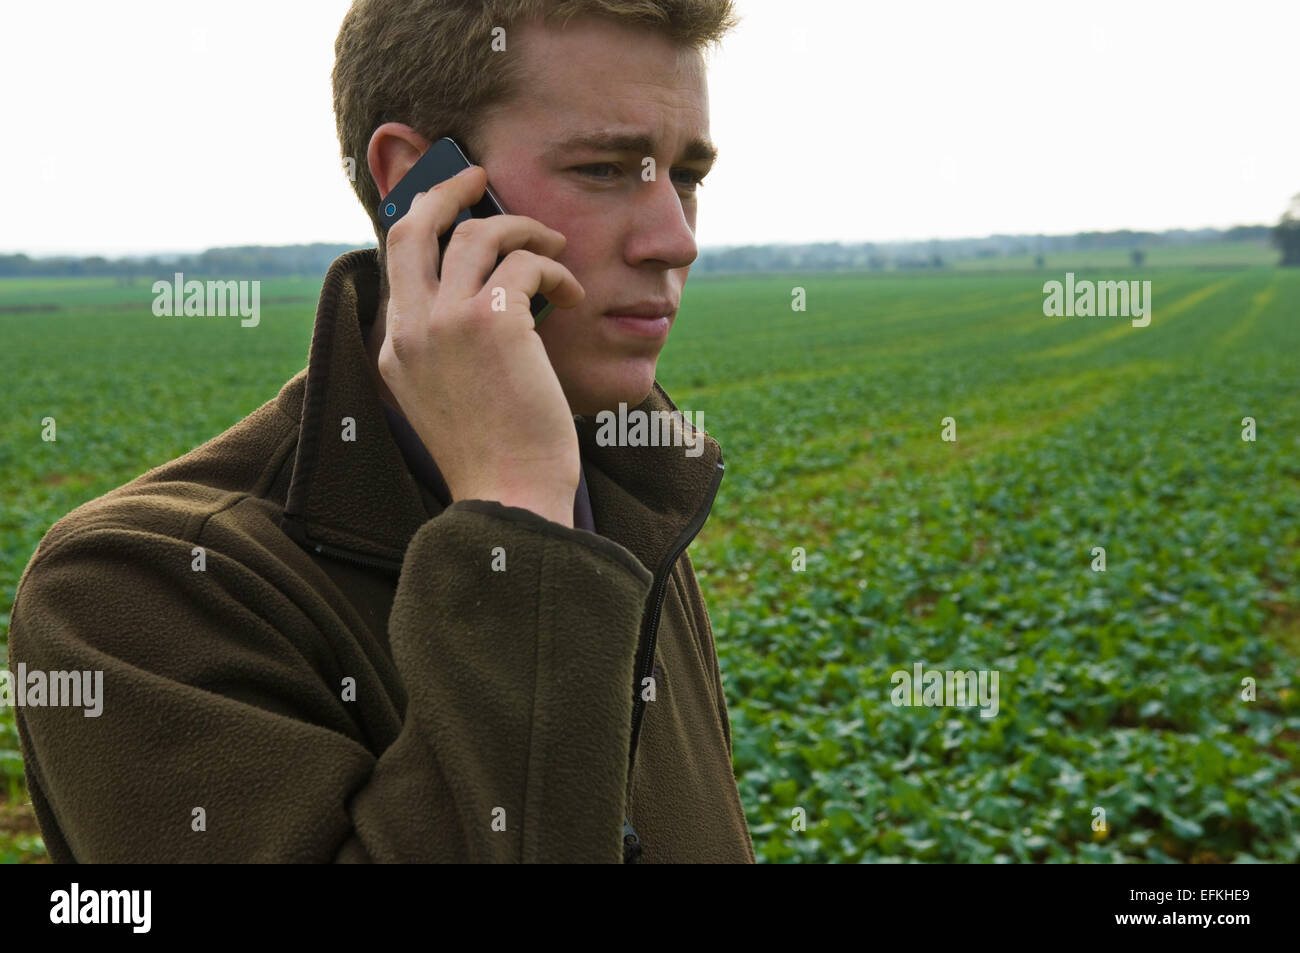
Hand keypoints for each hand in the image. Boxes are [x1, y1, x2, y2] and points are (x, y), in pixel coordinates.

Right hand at [377, 165, 585, 526]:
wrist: (512, 494)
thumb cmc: (496, 456)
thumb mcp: (449, 399)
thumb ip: (449, 349)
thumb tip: (490, 299)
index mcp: (394, 349)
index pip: (398, 263)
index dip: (426, 224)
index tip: (451, 209)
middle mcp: (409, 329)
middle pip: (411, 226)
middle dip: (446, 188)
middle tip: (481, 176)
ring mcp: (445, 323)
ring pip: (477, 233)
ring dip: (523, 229)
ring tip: (554, 246)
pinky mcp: (492, 323)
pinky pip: (526, 263)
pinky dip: (555, 270)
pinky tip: (571, 296)